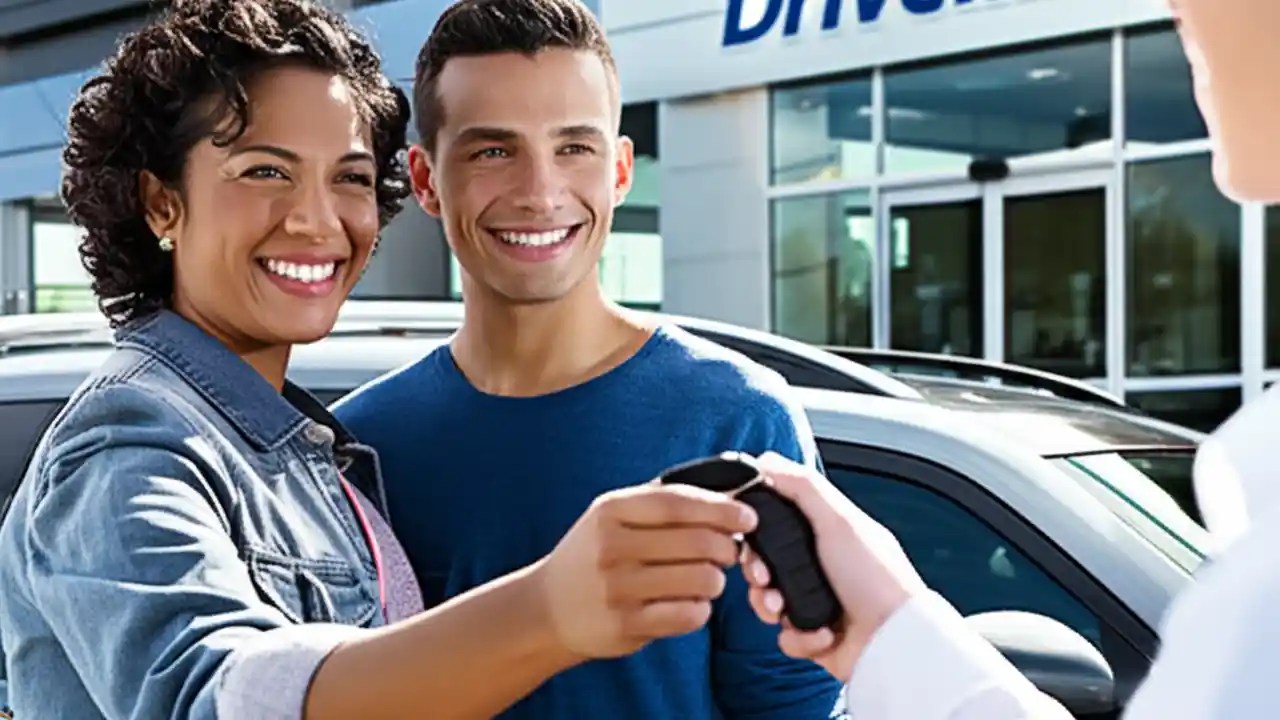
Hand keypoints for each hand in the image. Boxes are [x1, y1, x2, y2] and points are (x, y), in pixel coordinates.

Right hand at [531, 483, 757, 659]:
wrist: (547, 608)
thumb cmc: (594, 554)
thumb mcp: (614, 516)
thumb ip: (661, 501)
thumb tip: (726, 491)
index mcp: (610, 511)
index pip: (678, 504)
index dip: (721, 508)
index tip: (748, 516)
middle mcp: (611, 548)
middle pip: (697, 543)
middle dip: (727, 547)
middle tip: (729, 552)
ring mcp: (617, 589)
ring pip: (700, 580)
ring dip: (716, 580)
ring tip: (707, 578)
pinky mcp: (625, 626)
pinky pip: (688, 616)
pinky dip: (701, 609)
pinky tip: (690, 603)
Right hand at [741, 452, 926, 680]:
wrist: (893, 640)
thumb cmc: (876, 578)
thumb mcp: (839, 520)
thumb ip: (802, 486)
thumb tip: (766, 460)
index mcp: (823, 532)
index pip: (773, 520)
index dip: (754, 528)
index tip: (748, 534)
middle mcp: (817, 564)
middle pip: (762, 562)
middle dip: (758, 572)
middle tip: (765, 579)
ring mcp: (813, 600)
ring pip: (766, 600)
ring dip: (770, 606)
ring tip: (785, 611)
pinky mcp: (813, 634)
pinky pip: (784, 636)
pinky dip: (798, 637)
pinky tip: (821, 632)